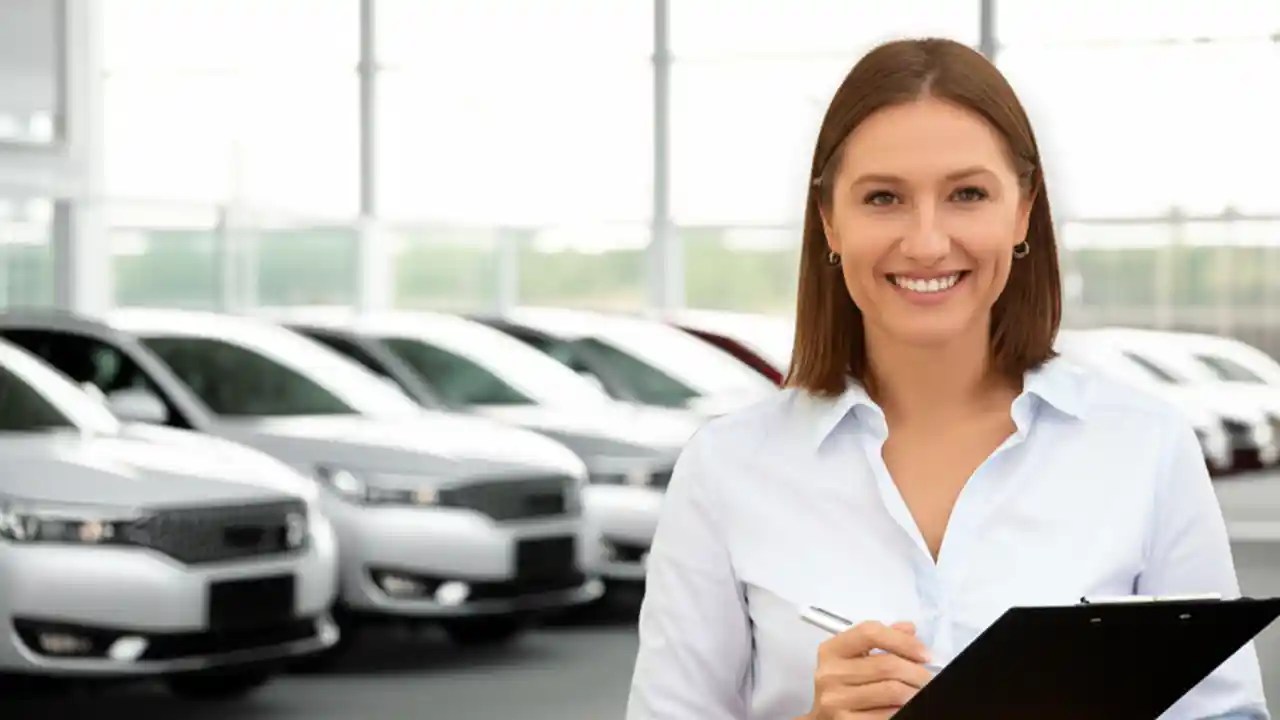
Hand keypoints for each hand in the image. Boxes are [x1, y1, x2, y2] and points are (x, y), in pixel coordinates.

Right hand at [805, 620, 934, 719]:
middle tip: (928, 678)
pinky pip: (888, 714)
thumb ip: (879, 641)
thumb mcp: (854, 658)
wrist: (823, 719)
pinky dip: (904, 709)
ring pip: (892, 690)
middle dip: (917, 672)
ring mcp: (836, 701)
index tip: (924, 654)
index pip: (869, 633)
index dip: (902, 640)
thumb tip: (909, 629)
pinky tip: (907, 707)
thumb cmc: (843, 686)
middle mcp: (830, 674)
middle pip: (886, 665)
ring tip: (920, 692)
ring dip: (915, 692)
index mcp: (832, 650)